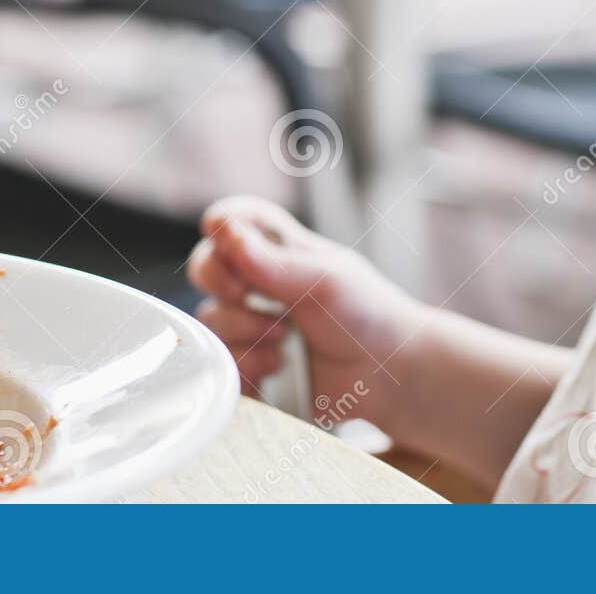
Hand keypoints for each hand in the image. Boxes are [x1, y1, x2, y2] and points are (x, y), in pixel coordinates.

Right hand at [186, 196, 426, 427]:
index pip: (234, 219)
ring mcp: (252, 326)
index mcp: (279, 249)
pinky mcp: (250, 366)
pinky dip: (244, 366)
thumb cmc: (367, 314)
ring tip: (284, 342)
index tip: (219, 232)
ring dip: (244, 331)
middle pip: (206, 267)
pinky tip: (276, 368)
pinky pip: (221, 364)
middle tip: (248, 296)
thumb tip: (225, 232)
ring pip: (211, 321)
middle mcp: (259, 284)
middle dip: (223, 283)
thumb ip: (273, 262)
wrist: (389, 376)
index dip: (221, 223)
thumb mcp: (325, 279)